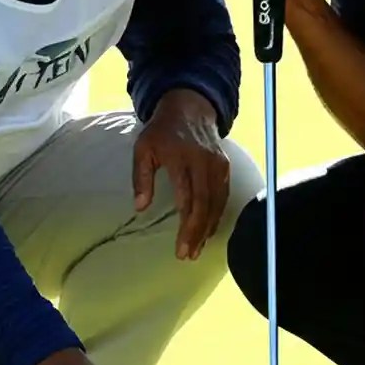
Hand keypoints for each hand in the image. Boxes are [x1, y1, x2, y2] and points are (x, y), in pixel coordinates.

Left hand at [133, 89, 229, 259]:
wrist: (189, 109)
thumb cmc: (161, 132)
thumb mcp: (143, 149)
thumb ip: (141, 178)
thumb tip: (140, 208)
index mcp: (181, 158)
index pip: (187, 199)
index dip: (185, 227)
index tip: (180, 248)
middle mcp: (204, 163)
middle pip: (204, 205)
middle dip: (197, 233)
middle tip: (189, 255)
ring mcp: (218, 165)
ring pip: (217, 203)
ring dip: (208, 228)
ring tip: (197, 249)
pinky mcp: (225, 167)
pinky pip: (223, 196)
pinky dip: (217, 215)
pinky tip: (208, 230)